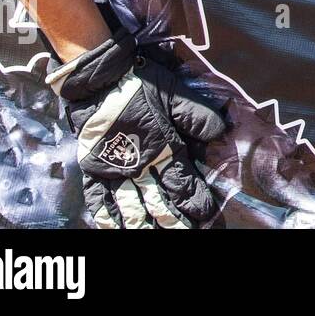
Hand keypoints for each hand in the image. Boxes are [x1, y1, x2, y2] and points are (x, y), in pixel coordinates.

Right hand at [49, 30, 226, 228]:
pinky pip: (98, 199)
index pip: (182, 182)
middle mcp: (139, 163)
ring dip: (144, 225)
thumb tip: (221, 132)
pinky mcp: (93, 168)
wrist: (99, 79)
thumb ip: (197, 115)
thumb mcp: (175, 93)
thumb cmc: (139, 84)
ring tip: (154, 236)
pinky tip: (114, 229)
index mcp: (162, 146)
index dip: (194, 201)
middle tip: (185, 232)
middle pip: (159, 201)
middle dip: (173, 220)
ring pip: (131, 207)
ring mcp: (114, 168)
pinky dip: (106, 218)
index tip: (205, 215)